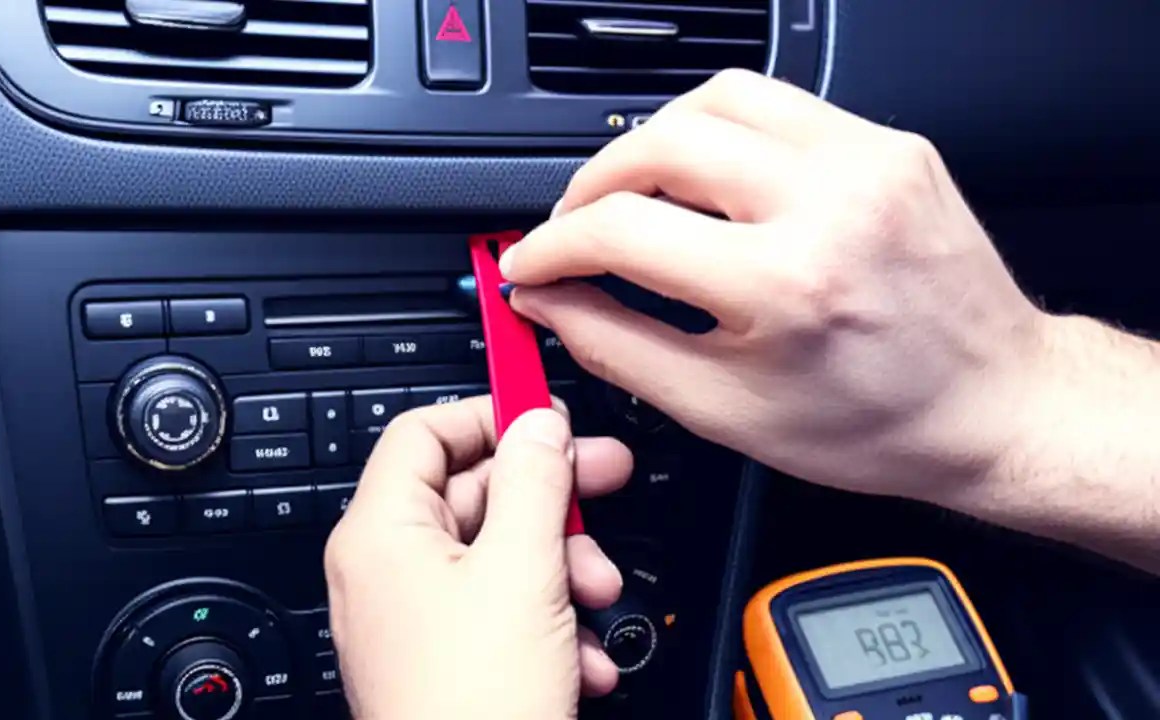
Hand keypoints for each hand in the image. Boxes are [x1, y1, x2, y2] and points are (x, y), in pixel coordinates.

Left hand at [324, 398, 633, 719]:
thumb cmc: (471, 709)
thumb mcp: (522, 572)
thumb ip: (533, 483)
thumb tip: (538, 424)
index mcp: (382, 535)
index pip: (424, 432)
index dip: (489, 414)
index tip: (546, 413)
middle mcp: (387, 573)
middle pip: (473, 494)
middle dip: (549, 499)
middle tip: (603, 480)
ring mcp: (414, 621)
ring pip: (498, 556)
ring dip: (561, 566)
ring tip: (595, 594)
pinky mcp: (446, 663)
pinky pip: (501, 612)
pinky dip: (549, 621)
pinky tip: (582, 656)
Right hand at [501, 69, 1048, 500]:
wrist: (993, 403)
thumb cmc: (878, 423)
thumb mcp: (726, 411)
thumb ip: (617, 347)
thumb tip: (549, 302)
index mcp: (785, 283)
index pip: (621, 229)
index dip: (552, 246)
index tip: (531, 264)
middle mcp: (828, 202)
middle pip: (657, 144)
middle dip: (587, 186)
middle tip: (570, 230)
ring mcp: (866, 160)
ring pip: (713, 100)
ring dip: (649, 143)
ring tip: (631, 195)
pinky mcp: (886, 144)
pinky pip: (775, 104)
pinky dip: (717, 133)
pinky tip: (704, 179)